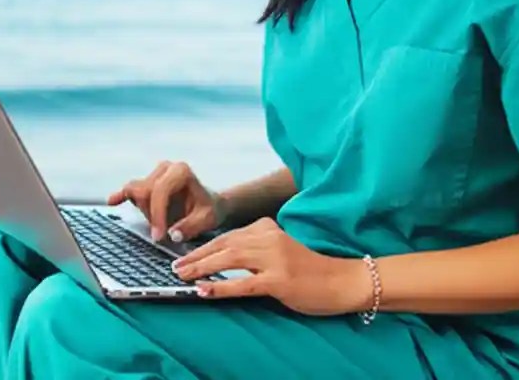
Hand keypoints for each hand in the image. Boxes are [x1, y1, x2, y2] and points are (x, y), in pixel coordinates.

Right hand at [106, 160, 228, 242]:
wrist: (209, 205)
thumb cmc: (209, 210)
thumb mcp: (206, 220)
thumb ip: (190, 226)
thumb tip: (172, 234)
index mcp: (181, 171)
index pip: (160, 190)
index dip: (157, 214)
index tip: (159, 236)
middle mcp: (165, 168)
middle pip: (145, 191)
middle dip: (152, 215)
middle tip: (162, 233)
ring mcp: (154, 174)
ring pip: (136, 192)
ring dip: (144, 212)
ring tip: (158, 224)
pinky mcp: (145, 182)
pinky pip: (129, 189)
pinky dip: (121, 196)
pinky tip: (112, 202)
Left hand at [171, 217, 372, 315]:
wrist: (343, 280)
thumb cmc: (310, 270)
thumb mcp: (279, 250)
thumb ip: (254, 249)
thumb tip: (219, 258)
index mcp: (267, 228)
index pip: (227, 236)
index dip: (203, 246)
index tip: (183, 254)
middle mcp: (268, 238)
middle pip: (223, 245)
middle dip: (196, 256)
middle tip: (175, 266)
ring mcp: (274, 258)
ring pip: (229, 259)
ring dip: (201, 268)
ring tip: (182, 276)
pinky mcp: (279, 279)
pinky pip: (243, 283)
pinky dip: (220, 286)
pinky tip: (204, 290)